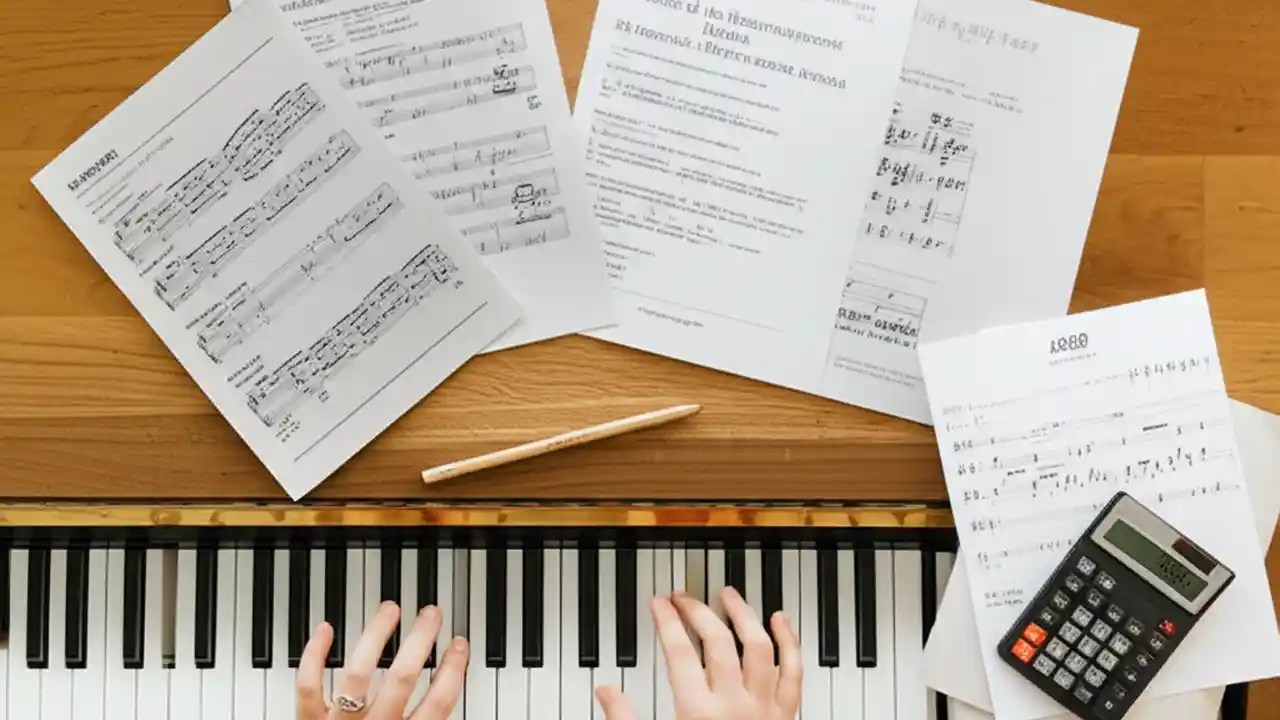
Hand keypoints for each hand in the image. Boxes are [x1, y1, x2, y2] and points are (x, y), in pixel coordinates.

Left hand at [297, 601, 468, 719]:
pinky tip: (325, 629)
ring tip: (390, 609)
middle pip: (401, 679)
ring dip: (375, 636)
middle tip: (431, 615)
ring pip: (357, 674)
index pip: (438, 704)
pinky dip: (314, 655)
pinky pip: (308, 686)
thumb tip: (445, 706)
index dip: (453, 670)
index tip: (459, 645)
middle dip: (420, 640)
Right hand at [595, 588, 801, 719]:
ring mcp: (764, 709)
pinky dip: (789, 641)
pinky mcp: (786, 717)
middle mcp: (734, 706)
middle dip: (697, 611)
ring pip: (759, 646)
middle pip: (717, 641)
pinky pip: (793, 671)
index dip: (666, 621)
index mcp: (698, 713)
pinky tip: (779, 620)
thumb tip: (605, 692)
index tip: (658, 603)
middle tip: (682, 597)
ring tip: (729, 594)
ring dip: (744, 615)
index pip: (679, 652)